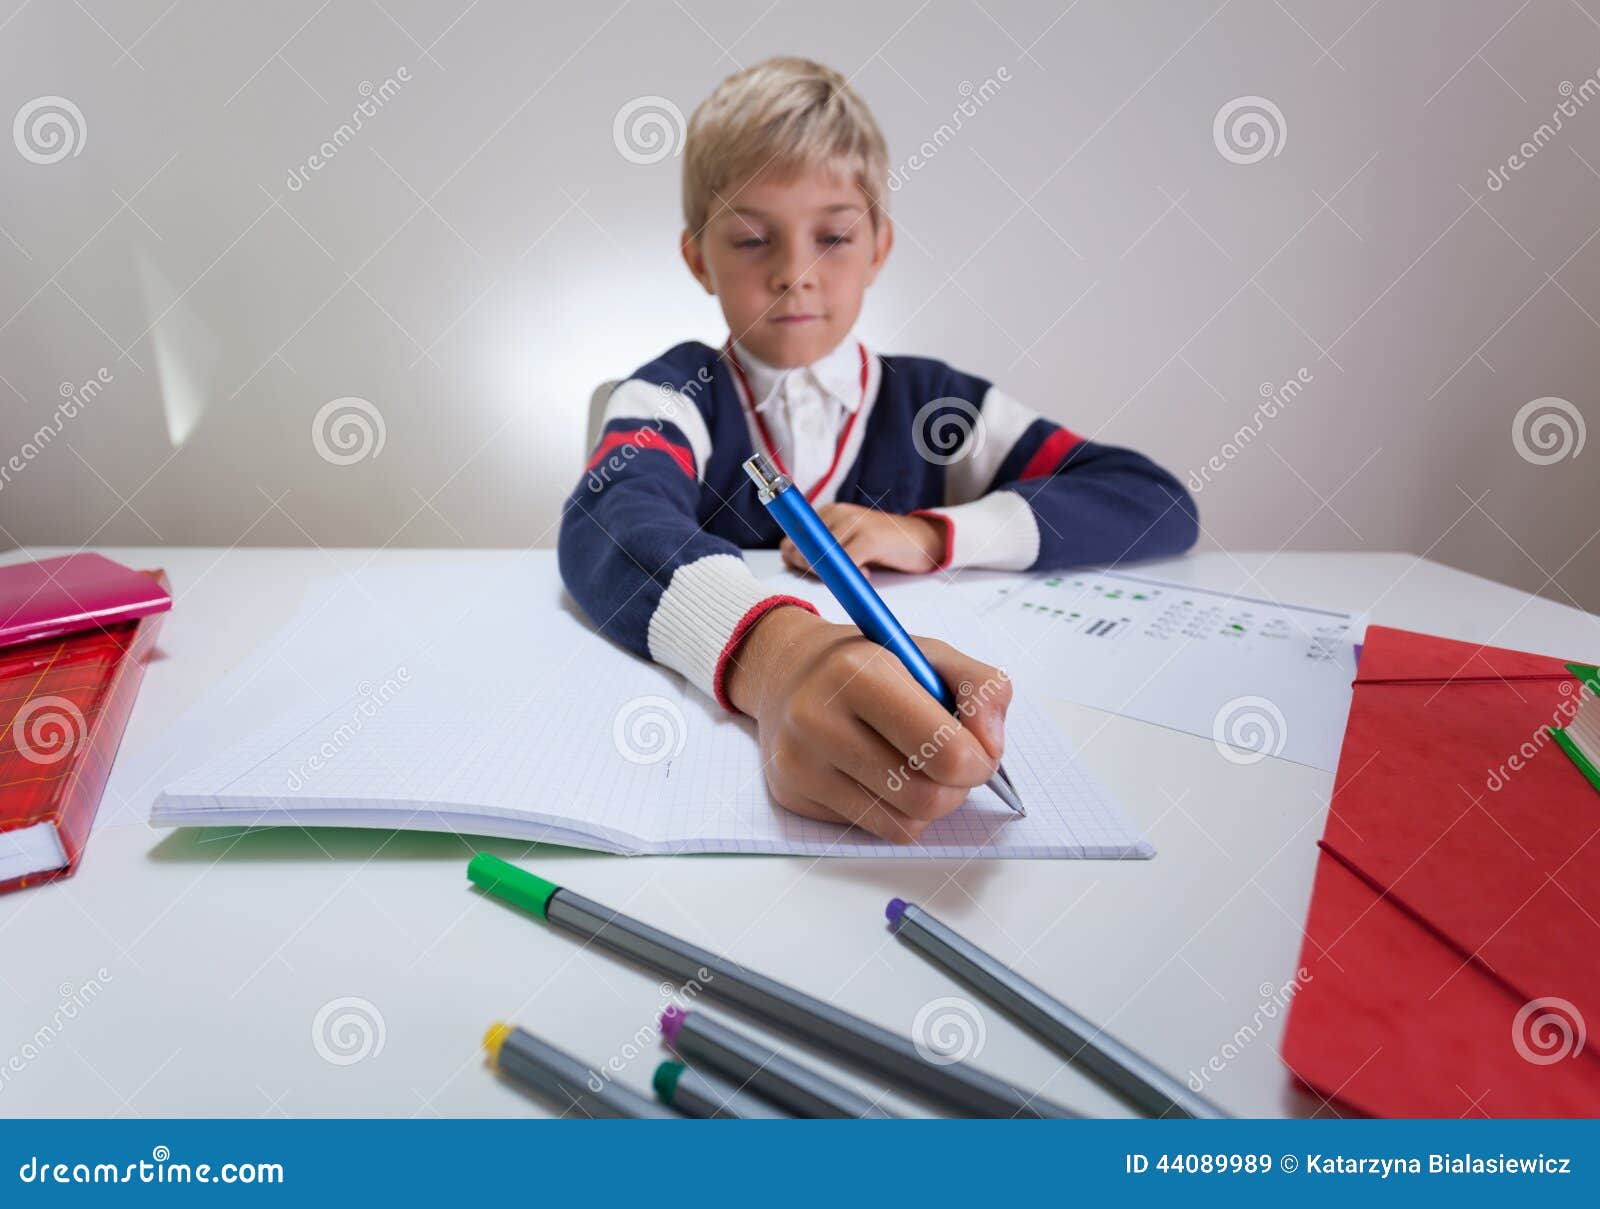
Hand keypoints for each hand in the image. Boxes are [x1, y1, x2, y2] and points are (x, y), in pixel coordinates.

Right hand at [724, 605, 1011, 843]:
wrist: (787, 673)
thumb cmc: (869, 665)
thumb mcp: (931, 654)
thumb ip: (983, 687)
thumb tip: (991, 746)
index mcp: (858, 673)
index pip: (944, 750)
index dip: (979, 760)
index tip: (981, 752)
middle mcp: (818, 719)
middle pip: (927, 796)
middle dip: (958, 788)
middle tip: (954, 765)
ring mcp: (800, 762)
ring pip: (905, 823)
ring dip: (931, 803)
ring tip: (921, 769)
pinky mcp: (793, 794)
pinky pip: (877, 830)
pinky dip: (898, 813)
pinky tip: (885, 779)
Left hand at [778, 503, 946, 575]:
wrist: (923, 538)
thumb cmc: (882, 546)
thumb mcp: (847, 543)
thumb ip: (821, 548)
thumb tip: (791, 560)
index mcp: (827, 512)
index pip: (791, 539)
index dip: (794, 561)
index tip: (811, 573)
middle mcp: (836, 512)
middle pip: (801, 549)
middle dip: (810, 569)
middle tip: (834, 577)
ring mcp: (853, 522)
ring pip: (820, 556)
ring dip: (830, 574)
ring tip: (853, 575)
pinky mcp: (869, 537)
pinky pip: (845, 563)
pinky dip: (851, 576)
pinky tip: (866, 574)